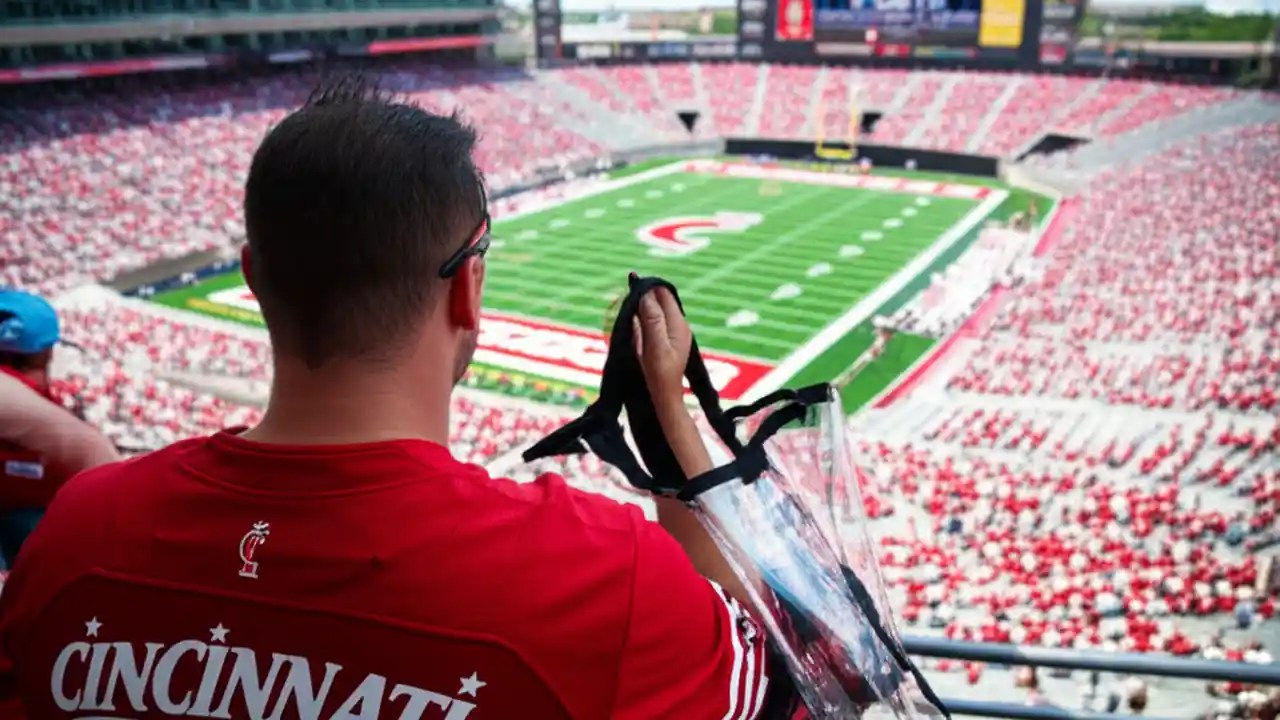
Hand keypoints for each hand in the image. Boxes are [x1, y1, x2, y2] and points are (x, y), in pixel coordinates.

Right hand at [633, 287, 691, 407]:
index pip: (664, 294)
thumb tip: (646, 294)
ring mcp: (672, 334)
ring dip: (641, 310)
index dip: (648, 288)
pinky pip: (652, 324)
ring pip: (655, 312)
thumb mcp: (655, 345)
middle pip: (660, 301)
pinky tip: (634, 326)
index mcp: (678, 324)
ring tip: (629, 312)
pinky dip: (642, 322)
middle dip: (644, 298)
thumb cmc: (660, 374)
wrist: (664, 398)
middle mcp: (678, 325)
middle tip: (626, 300)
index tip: (630, 286)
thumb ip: (652, 319)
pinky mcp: (665, 342)